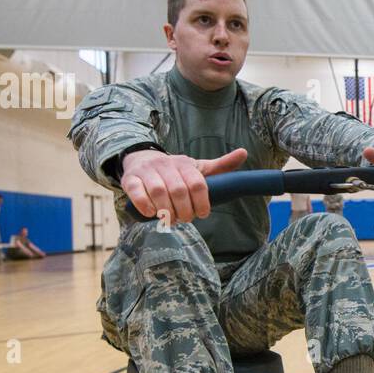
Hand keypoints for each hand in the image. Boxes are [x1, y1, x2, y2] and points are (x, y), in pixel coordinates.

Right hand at [121, 148, 248, 221]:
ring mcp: (147, 171)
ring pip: (158, 192)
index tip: (203, 214)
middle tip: (186, 219)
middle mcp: (165, 164)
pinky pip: (135, 192)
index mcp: (184, 163)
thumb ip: (220, 165)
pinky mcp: (130, 179)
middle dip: (184, 210)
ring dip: (166, 211)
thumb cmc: (175, 170)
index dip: (202, 202)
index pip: (197, 183)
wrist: (142, 159)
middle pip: (178, 190)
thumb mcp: (197, 167)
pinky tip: (152, 214)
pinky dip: (144, 205)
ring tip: (170, 219)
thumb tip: (244, 153)